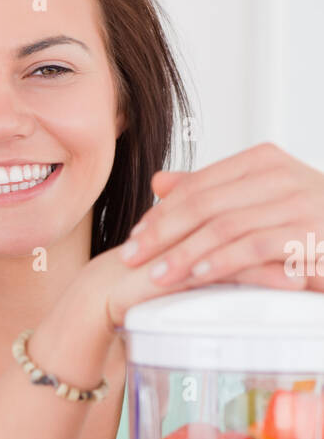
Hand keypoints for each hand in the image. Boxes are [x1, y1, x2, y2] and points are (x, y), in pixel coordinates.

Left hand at [119, 141, 323, 295]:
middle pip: (205, 204)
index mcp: (262, 161)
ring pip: (225, 227)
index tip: (134, 237)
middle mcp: (279, 175)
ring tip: (157, 275)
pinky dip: (223, 262)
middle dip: (162, 234)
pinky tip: (199, 277)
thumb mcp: (259, 199)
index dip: (161, 213)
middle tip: (132, 258)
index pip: (199, 185)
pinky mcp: (308, 234)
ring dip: (185, 254)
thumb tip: (159, 183)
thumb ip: (212, 190)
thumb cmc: (308, 222)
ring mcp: (297, 203)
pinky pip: (255, 247)